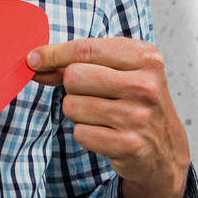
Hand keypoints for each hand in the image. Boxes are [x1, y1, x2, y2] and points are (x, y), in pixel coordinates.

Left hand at [27, 37, 191, 197]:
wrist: (163, 148)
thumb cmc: (134, 100)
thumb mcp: (119, 70)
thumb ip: (78, 62)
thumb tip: (34, 61)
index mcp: (145, 57)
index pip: (85, 49)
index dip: (53, 54)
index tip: (33, 59)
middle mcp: (146, 85)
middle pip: (74, 77)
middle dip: (72, 88)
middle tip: (91, 96)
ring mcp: (139, 117)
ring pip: (73, 106)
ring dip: (78, 113)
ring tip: (102, 116)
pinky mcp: (130, 145)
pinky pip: (80, 133)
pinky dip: (85, 134)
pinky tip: (106, 134)